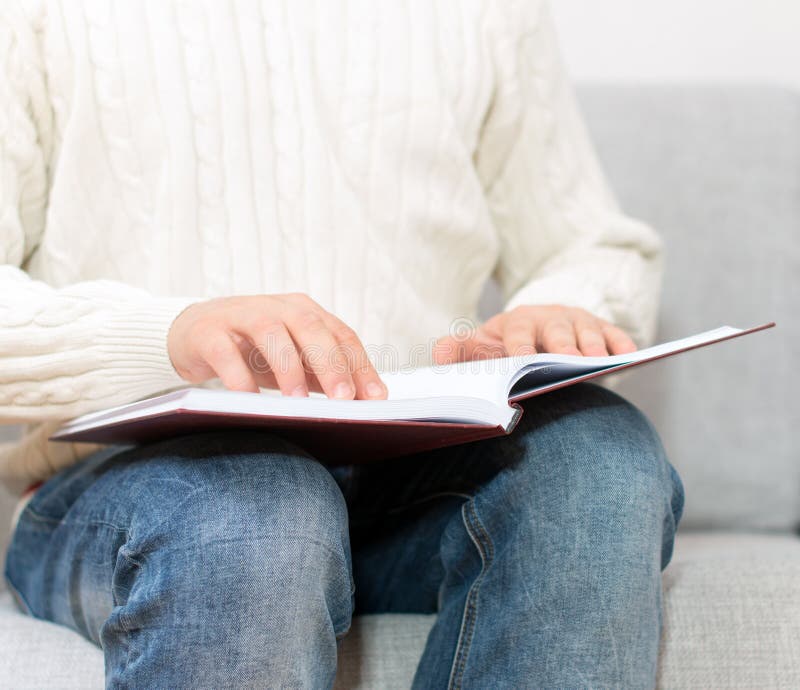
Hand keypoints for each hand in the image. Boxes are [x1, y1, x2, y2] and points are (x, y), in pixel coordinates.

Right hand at [167, 293, 386, 398]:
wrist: (193, 333)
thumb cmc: (254, 350)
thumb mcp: (294, 360)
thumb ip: (324, 376)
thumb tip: (361, 403)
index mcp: (306, 312)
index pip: (341, 335)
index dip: (361, 366)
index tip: (376, 398)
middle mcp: (278, 307)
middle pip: (311, 328)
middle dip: (331, 365)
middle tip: (343, 399)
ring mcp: (242, 315)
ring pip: (272, 333)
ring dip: (288, 368)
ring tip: (297, 402)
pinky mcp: (209, 331)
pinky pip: (226, 352)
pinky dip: (239, 378)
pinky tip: (249, 401)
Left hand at [433, 305, 636, 363]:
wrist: (535, 326)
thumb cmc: (504, 343)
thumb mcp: (480, 343)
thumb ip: (459, 350)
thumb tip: (440, 354)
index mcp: (517, 322)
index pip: (517, 333)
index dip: (519, 346)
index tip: (521, 361)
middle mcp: (550, 318)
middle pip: (558, 330)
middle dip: (564, 345)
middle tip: (572, 362)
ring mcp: (578, 322)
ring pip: (588, 332)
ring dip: (595, 346)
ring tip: (601, 363)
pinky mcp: (602, 329)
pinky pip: (615, 334)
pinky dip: (622, 344)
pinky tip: (629, 357)